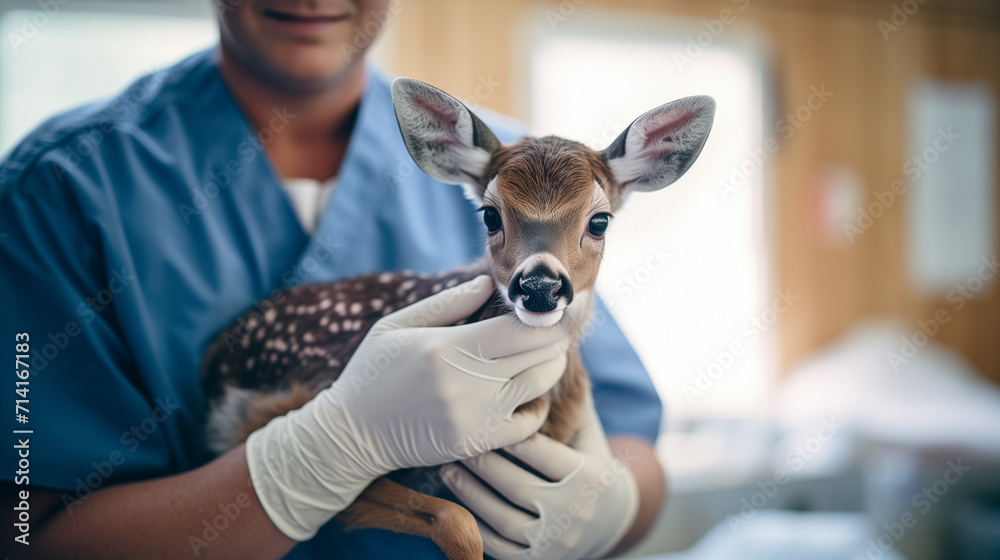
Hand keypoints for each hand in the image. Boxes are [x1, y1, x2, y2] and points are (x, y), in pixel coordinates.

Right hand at [246, 275, 569, 539]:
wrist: (353, 434)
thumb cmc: (375, 372)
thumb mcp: (398, 325)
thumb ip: (448, 302)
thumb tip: (489, 281)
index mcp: (448, 347)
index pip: (522, 328)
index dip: (548, 315)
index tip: (556, 307)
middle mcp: (467, 383)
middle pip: (541, 355)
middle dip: (555, 337)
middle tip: (554, 328)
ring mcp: (475, 417)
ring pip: (541, 386)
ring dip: (550, 366)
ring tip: (542, 355)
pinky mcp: (477, 443)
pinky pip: (529, 424)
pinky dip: (536, 404)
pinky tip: (525, 393)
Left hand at [441, 393, 638, 559]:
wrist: (611, 521)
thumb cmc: (590, 460)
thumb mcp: (589, 431)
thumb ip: (569, 398)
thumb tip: (548, 347)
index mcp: (591, 477)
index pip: (541, 453)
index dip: (509, 433)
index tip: (482, 416)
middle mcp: (576, 513)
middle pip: (517, 485)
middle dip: (481, 461)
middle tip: (455, 440)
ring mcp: (557, 542)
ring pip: (502, 518)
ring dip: (469, 491)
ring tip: (449, 468)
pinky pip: (498, 546)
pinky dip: (474, 524)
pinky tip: (457, 500)